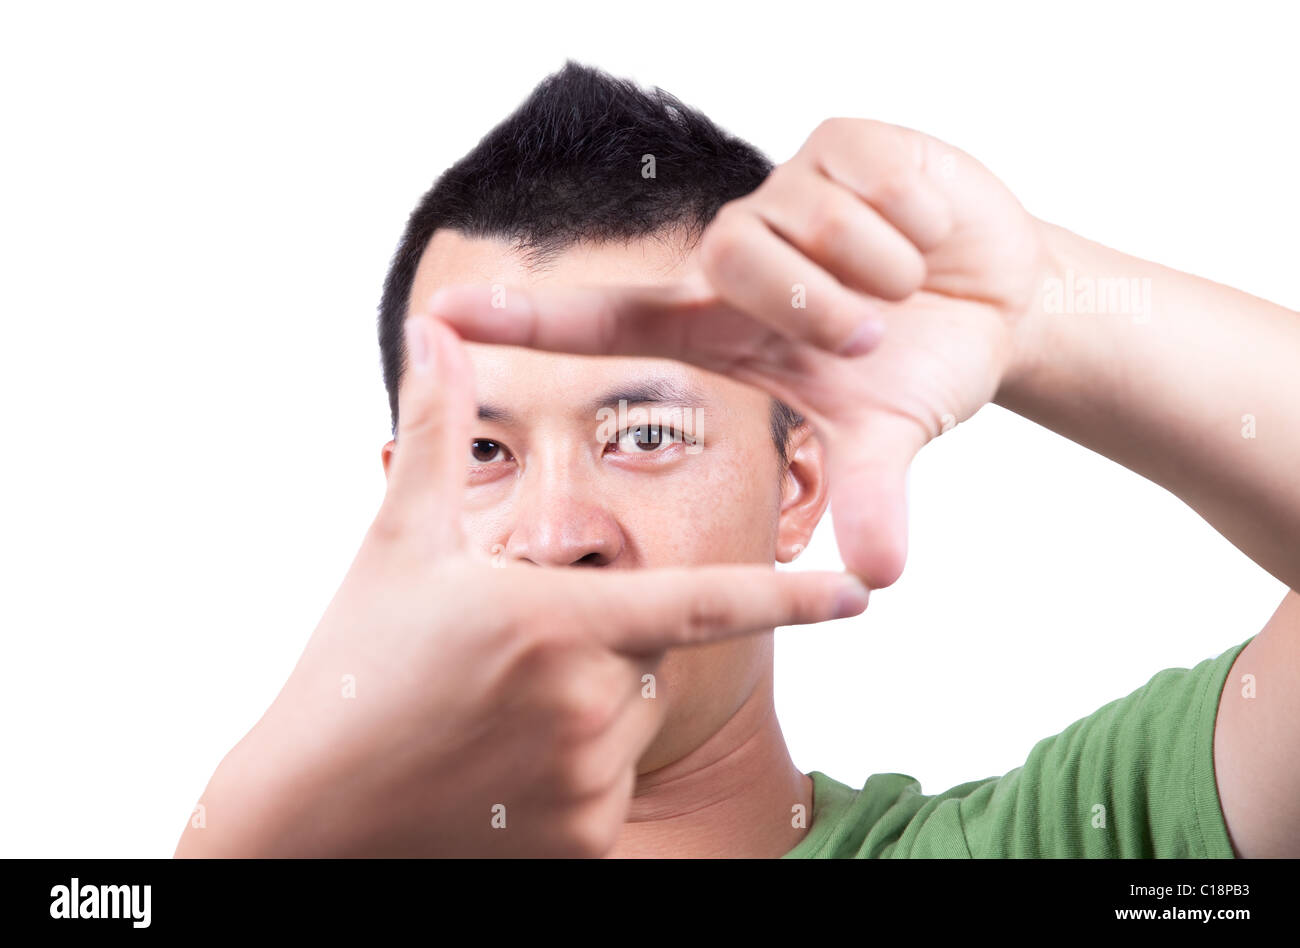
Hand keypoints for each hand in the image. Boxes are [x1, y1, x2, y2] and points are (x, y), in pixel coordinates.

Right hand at [174, 314, 867, 857]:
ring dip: (591, 706)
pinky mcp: (582, 841)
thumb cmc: (352, 669)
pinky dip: (576, 770)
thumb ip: (438, 429)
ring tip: (497, 714)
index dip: (788, 598)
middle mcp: (584, 702)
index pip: (700, 603)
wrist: (308, 814)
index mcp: (554, 619)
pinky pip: (612, 783)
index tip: (858, 597)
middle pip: (649, 654)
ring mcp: (585, 780)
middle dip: (605, 640)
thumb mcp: (399, 543)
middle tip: (512, 653)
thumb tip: (432, 326)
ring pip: (633, 720)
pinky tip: (499, 767)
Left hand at [421, 118, 1050, 587]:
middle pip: (732, 258)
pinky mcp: (843, 142)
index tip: (442, 316)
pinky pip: (869, 182)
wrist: (1000, 301)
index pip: (608, 321)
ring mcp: (787, 191)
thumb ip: (867, 497)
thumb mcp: (885, 435)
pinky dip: (915, 227)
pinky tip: (925, 239)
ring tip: (904, 288)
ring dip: (875, 273)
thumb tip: (876, 578)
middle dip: (816, 307)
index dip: (526, 321)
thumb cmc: (917, 364)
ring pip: (806, 221)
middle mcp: (739, 252)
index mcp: (724, 325)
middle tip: (872, 335)